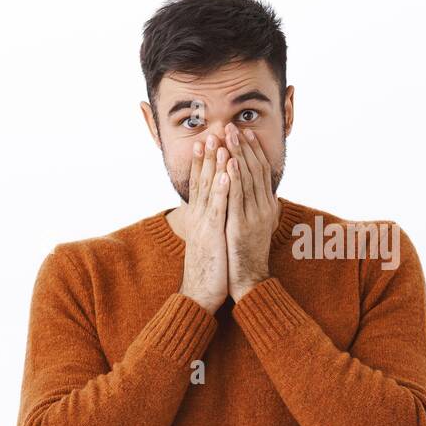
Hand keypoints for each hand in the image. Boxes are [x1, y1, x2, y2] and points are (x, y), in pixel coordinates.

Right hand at [178, 134, 229, 313]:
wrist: (199, 295)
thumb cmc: (207, 271)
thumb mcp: (208, 242)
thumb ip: (210, 225)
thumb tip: (214, 215)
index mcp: (199, 219)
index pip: (201, 184)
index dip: (204, 162)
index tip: (207, 141)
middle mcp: (199, 218)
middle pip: (203, 180)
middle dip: (208, 155)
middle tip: (211, 131)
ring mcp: (204, 225)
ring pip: (210, 189)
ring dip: (214, 164)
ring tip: (219, 142)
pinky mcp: (212, 235)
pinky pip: (218, 207)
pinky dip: (222, 188)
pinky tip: (226, 172)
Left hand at [223, 124, 280, 301]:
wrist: (249, 281)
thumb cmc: (247, 255)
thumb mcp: (253, 227)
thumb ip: (254, 208)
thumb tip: (253, 192)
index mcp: (267, 206)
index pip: (261, 171)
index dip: (253, 151)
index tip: (244, 133)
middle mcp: (264, 208)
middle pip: (255, 170)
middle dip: (244, 146)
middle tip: (234, 126)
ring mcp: (254, 216)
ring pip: (247, 179)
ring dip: (238, 155)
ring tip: (230, 135)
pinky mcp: (241, 226)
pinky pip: (238, 198)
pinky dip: (234, 178)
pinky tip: (230, 162)